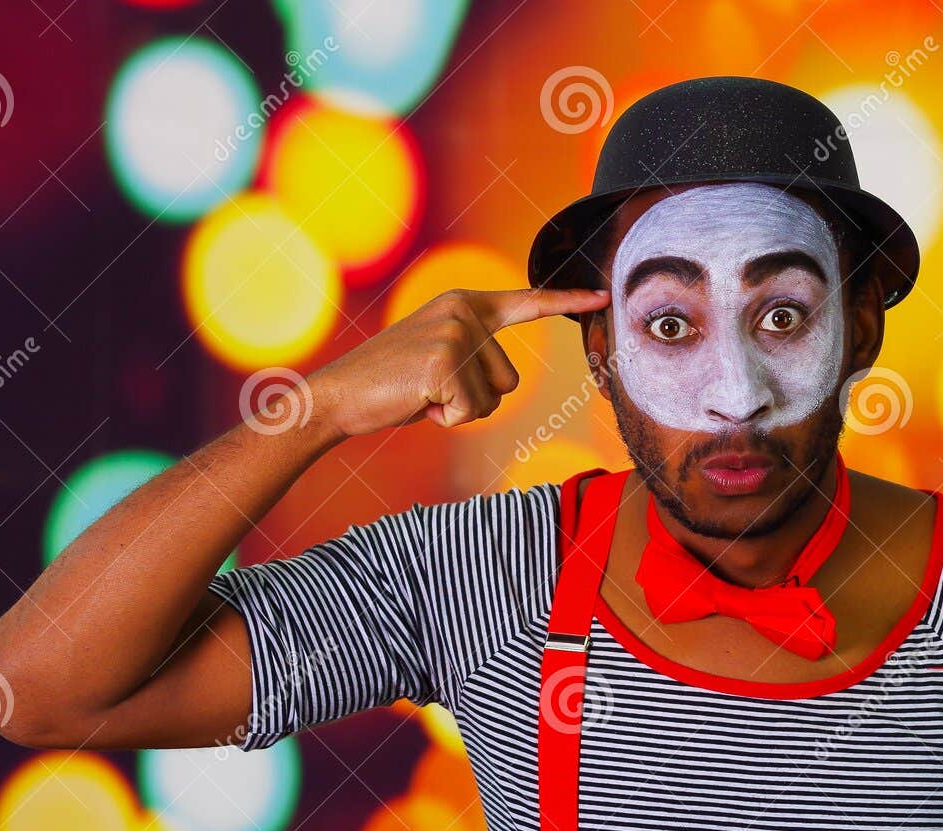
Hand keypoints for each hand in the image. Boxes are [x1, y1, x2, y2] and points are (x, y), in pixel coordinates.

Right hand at [309, 286, 608, 436]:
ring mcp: (454, 335)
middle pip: (511, 379)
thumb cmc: (393, 384)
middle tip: (431, 389)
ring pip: (495, 398)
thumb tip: (506, 377)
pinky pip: (471, 413)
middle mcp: (463, 311)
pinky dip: (447, 420)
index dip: (568, 303)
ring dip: (462, 409)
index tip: (604, 298)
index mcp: (465, 304)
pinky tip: (418, 403)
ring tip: (424, 394)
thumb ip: (474, 352)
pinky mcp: (445, 363)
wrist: (339, 395)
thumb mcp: (440, 355)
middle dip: (476, 398)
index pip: (527, 303)